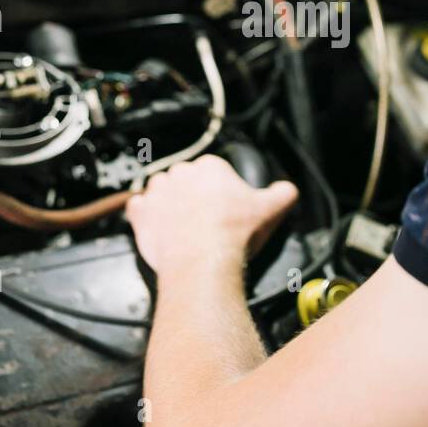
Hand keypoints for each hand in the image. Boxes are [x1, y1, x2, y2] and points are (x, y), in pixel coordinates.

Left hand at [126, 155, 298, 279]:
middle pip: (186, 179)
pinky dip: (145, 215)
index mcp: (210, 166)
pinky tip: (159, 228)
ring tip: (182, 227)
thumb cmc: (235, 232)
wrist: (202, 260)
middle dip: (193, 195)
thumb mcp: (270, 210)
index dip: (219, 190)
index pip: (213, 171)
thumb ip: (282, 194)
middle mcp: (180, 172)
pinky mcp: (140, 212)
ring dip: (168, 204)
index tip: (223, 208)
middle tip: (205, 220)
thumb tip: (289, 190)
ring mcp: (156, 191)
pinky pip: (138, 208)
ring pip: (161, 191)